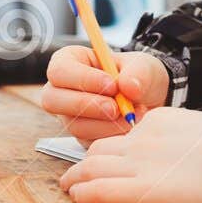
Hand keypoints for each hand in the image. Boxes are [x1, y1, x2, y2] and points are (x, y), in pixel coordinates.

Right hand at [40, 46, 170, 142]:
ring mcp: (68, 115)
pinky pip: (88, 141)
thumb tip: (128, 86)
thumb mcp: (144, 66)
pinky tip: (129, 126)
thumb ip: (138, 72)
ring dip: (104, 123)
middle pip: (52, 100)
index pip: (60, 70)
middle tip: (116, 108)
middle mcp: (61, 89)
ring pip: (73, 124)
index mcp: (69, 62)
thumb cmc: (137, 76)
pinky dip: (111, 135)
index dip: (83, 79)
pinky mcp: (81, 135)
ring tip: (131, 115)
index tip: (113, 85)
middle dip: (87, 105)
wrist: (149, 101)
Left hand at [59, 108, 201, 202]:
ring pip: (91, 167)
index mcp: (160, 121)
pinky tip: (76, 198)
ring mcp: (140, 164)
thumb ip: (195, 145)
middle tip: (74, 177)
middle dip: (85, 164)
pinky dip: (84, 194)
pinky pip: (99, 189)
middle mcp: (143, 139)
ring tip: (68, 189)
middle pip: (100, 149)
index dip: (112, 152)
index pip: (125, 136)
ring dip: (76, 179)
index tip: (107, 162)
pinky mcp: (142, 190)